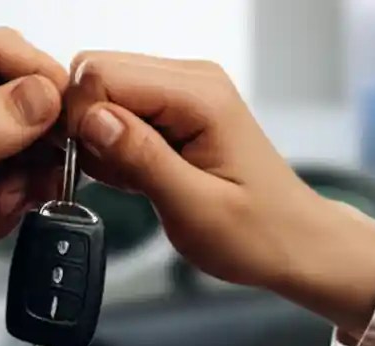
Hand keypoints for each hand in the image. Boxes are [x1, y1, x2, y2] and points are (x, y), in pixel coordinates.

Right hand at [65, 52, 374, 337]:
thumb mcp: (196, 208)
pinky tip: (136, 178)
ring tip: (131, 181)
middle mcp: (191, 81)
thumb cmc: (259, 233)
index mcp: (201, 96)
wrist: (294, 242)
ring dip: (96, 140)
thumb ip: (142, 159)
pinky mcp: (173, 112)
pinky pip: (118, 114)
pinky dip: (112, 148)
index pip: (103, 73)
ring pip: (101, 93)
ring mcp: (182, 93)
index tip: (89, 164)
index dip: (80, 120)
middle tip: (109, 175)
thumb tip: (92, 119)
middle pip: (96, 73)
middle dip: (83, 126)